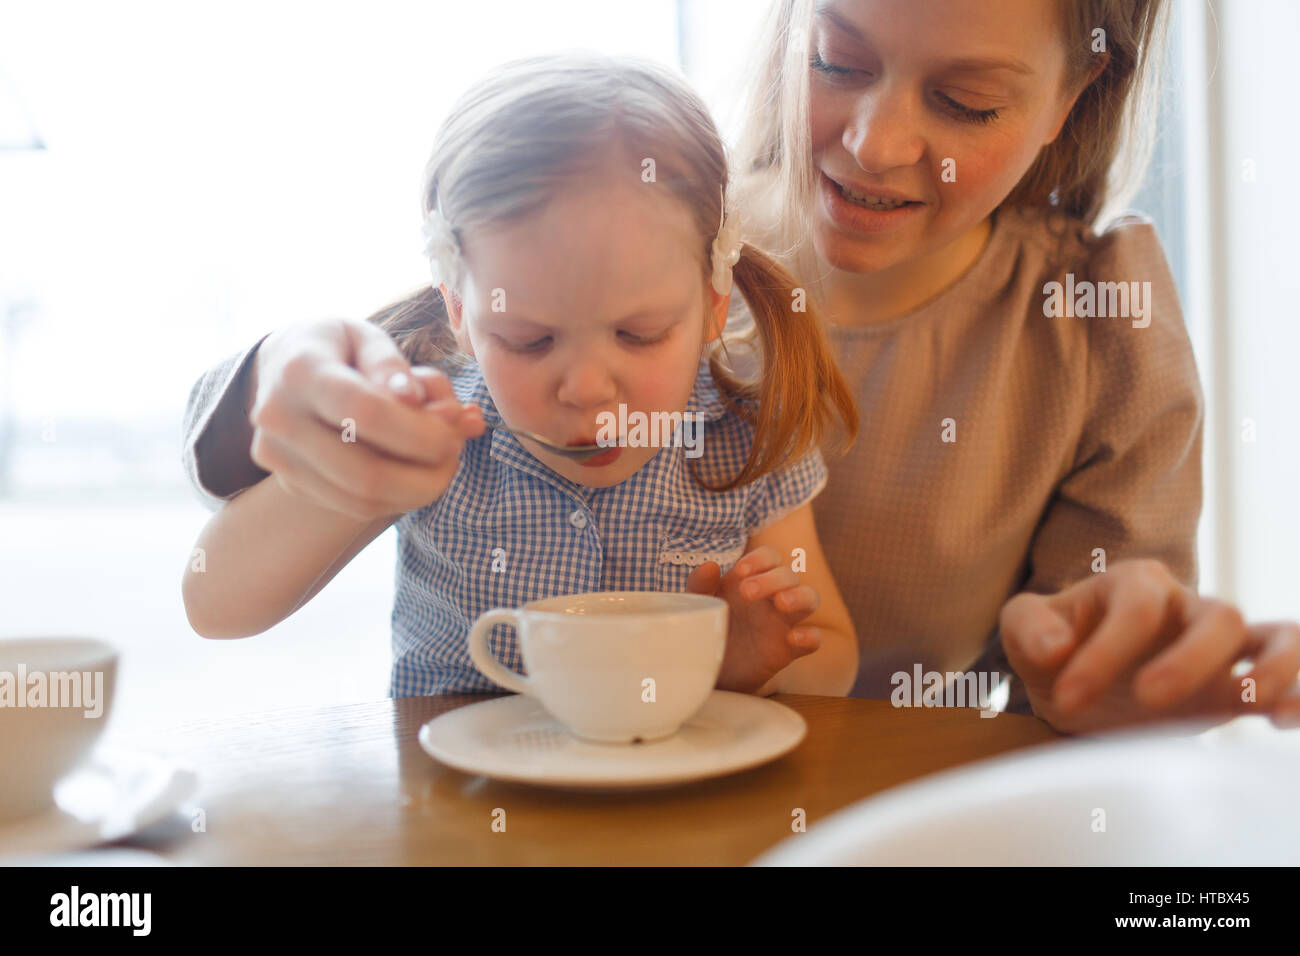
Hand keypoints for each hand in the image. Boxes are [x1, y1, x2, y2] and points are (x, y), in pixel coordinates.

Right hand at [249, 318, 484, 519]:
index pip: (365, 411)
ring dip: (416, 491)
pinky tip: (415, 475)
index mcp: (299, 371)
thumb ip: (390, 364)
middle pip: (364, 472)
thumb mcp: (364, 336)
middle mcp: (279, 418)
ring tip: (442, 464)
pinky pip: (351, 506)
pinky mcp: (288, 480)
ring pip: (360, 500)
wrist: (280, 368)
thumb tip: (414, 398)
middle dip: (425, 475)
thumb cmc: (337, 347)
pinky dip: (395, 498)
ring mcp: (277, 455)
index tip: (454, 434)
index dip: (419, 432)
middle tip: (456, 453)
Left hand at [684, 545, 821, 693]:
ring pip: (810, 598)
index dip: (760, 559)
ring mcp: (783, 622)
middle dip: (772, 579)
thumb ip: (700, 584)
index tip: (740, 571)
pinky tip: (793, 638)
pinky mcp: (789, 649)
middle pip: (789, 575)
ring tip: (782, 602)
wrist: (709, 668)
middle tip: (747, 592)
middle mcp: (772, 596)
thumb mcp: (699, 605)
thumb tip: (710, 566)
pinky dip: (810, 636)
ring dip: (800, 596)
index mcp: (752, 579)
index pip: (769, 557)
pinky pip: (814, 639)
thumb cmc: (708, 628)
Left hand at [1000, 558, 1299, 733]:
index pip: (1136, 609)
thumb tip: (1056, 650)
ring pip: (1275, 636)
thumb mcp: (1023, 627)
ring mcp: (1218, 644)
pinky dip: (1295, 691)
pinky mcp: (1236, 683)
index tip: (1069, 697)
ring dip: (1278, 667)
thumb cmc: (1052, 644)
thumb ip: (1030, 628)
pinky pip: (1284, 671)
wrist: (1073, 679)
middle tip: (1147, 700)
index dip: (1106, 653)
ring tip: (1258, 703)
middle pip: (1218, 616)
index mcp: (1133, 583)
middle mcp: (1185, 605)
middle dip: (1189, 661)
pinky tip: (1282, 720)